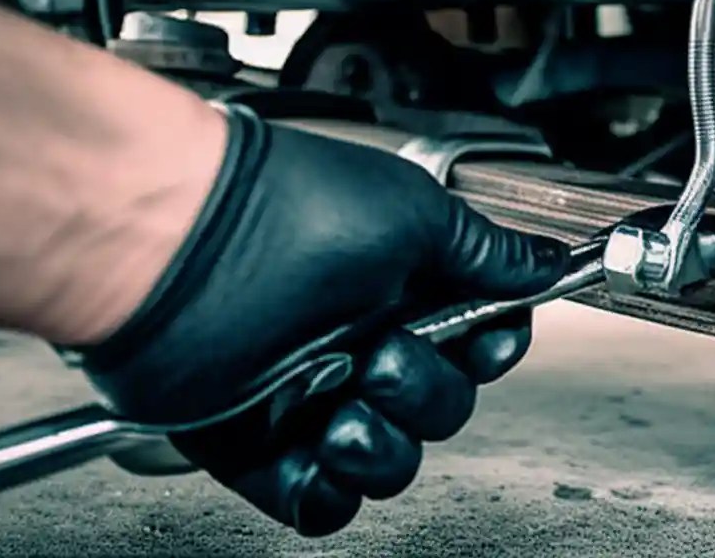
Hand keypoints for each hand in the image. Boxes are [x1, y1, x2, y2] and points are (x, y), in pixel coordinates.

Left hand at [64, 104, 568, 534]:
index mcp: (403, 285)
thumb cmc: (285, 212)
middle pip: (443, 407)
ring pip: (392, 463)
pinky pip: (320, 503)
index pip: (478, 338)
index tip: (485, 342)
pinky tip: (316, 450)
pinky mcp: (263, 447)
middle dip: (426, 393)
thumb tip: (543, 260)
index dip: (491, 349)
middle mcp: (362, 340)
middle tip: (382, 356)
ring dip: (382, 449)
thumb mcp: (411, 214)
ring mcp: (314, 397)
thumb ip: (485, 252)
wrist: (171, 246)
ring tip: (340, 413)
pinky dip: (328, 492)